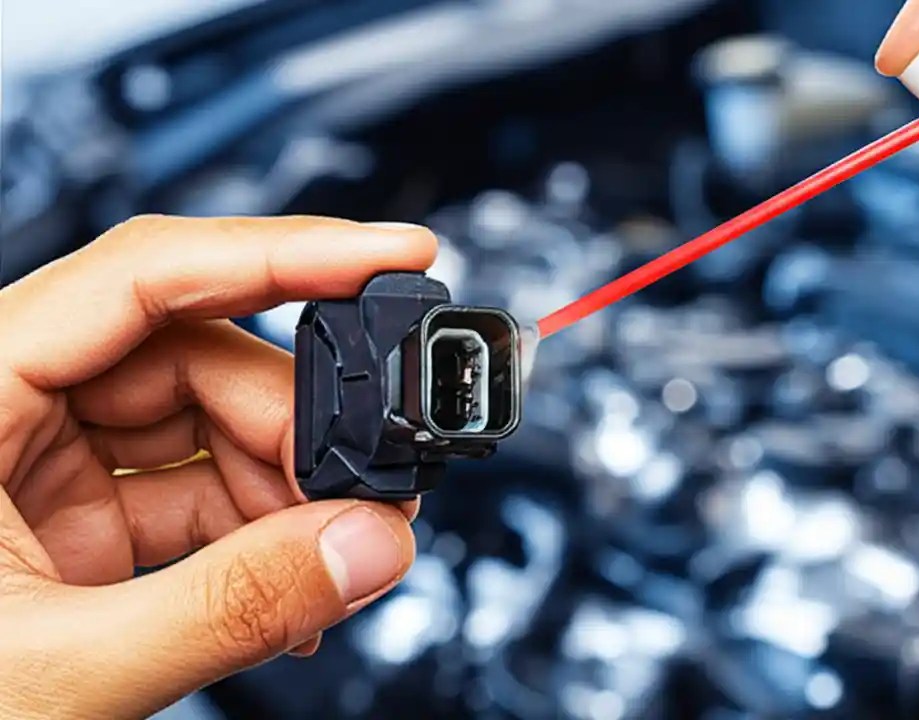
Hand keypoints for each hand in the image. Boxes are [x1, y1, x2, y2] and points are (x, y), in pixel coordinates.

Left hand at [0, 216, 435, 717]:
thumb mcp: (61, 666)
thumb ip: (226, 604)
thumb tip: (368, 544)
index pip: (144, 275)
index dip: (283, 254)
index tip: (394, 256)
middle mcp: (9, 404)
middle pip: (198, 353)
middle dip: (300, 423)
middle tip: (372, 486)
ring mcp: (46, 461)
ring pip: (212, 421)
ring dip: (292, 487)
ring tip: (334, 558)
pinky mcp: (79, 517)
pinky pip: (199, 489)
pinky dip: (263, 532)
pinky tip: (296, 586)